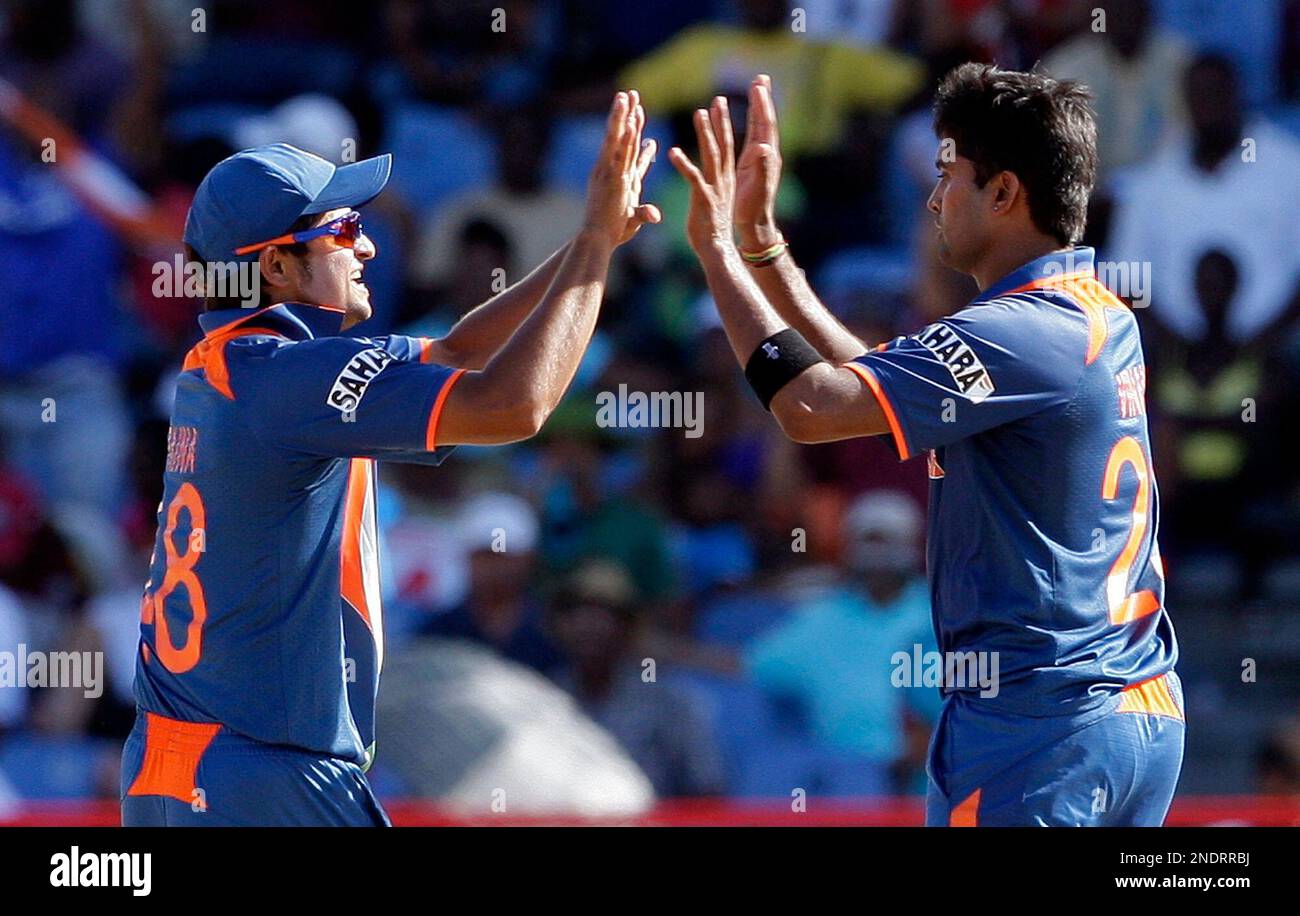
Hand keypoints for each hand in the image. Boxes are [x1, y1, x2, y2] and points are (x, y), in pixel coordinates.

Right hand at [583, 90, 660, 247]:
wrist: (597, 239)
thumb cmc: (613, 232)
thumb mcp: (634, 217)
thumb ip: (645, 211)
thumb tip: (656, 213)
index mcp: (619, 177)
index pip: (628, 149)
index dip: (634, 130)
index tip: (638, 113)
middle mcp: (612, 169)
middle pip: (621, 137)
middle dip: (626, 114)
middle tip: (631, 94)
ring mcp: (610, 171)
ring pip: (617, 138)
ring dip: (622, 117)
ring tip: (626, 96)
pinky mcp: (611, 177)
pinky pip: (619, 153)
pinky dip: (625, 137)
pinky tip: (630, 122)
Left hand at [667, 96, 736, 256]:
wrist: (716, 249)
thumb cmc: (710, 228)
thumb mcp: (713, 200)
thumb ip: (711, 183)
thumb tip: (709, 173)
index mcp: (725, 178)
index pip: (726, 146)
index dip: (723, 125)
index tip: (719, 106)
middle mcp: (724, 180)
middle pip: (723, 145)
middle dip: (720, 121)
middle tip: (717, 100)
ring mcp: (715, 189)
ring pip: (711, 156)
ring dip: (705, 134)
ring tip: (699, 114)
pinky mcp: (703, 199)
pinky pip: (693, 178)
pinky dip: (683, 164)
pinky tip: (672, 151)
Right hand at [735, 74, 782, 250]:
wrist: (754, 224)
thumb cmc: (754, 209)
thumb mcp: (757, 188)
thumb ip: (761, 166)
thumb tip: (763, 146)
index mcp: (766, 156)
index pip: (765, 125)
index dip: (762, 105)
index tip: (758, 86)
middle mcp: (764, 153)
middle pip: (763, 120)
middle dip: (761, 99)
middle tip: (760, 78)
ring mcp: (757, 158)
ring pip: (755, 127)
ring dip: (754, 107)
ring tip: (751, 90)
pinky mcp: (749, 165)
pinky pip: (747, 138)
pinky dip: (745, 124)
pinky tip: (740, 118)